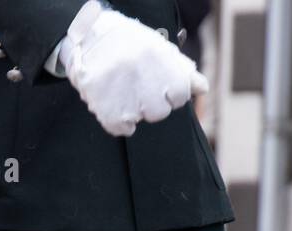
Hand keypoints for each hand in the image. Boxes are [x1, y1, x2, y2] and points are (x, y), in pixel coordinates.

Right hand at [59, 0, 207, 136]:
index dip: (170, 94)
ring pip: (141, 119)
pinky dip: (119, 122)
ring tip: (123, 93)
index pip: (180, 96)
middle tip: (137, 89)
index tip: (158, 86)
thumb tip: (201, 88)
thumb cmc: (128, 44)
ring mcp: (127, 98)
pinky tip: (114, 104)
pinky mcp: (108, 111)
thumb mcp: (159, 49)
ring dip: (133, 110)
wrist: (90, 40)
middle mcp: (147, 81)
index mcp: (162, 62)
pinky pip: (122, 129)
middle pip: (160, 112)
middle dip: (151, 104)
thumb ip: (182, 70)